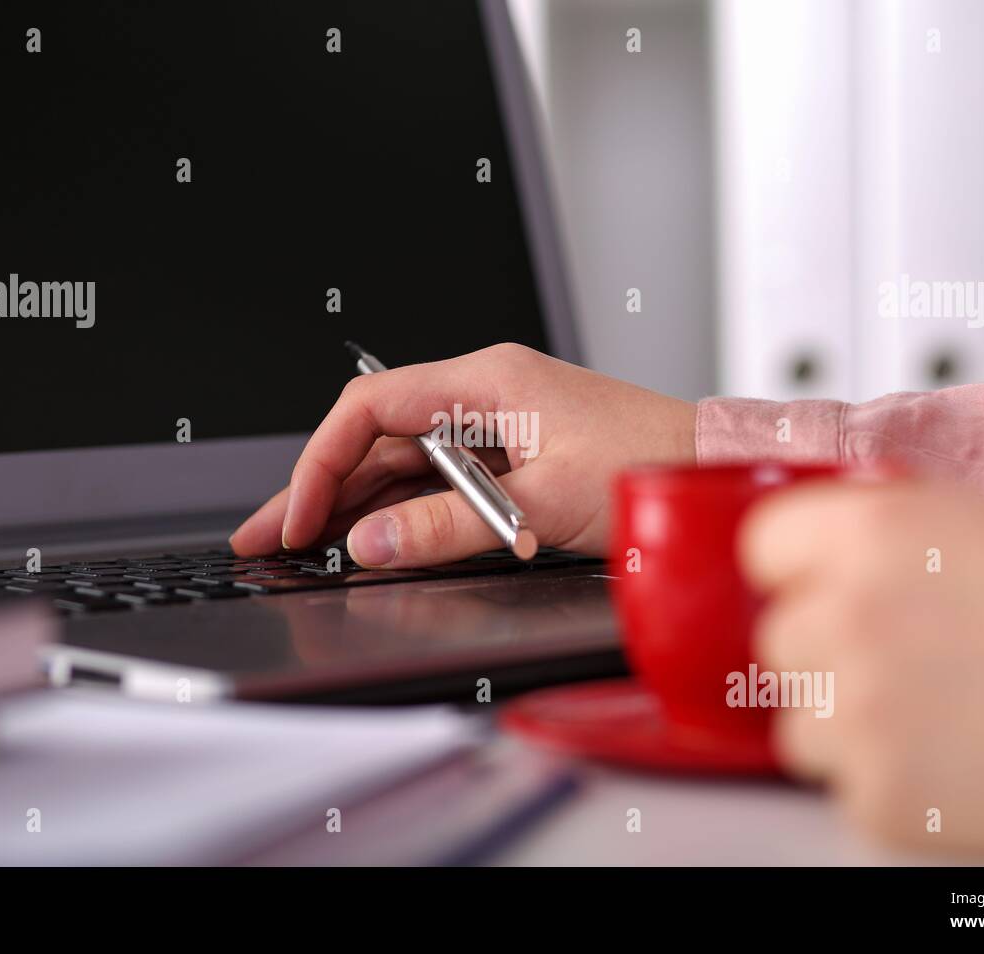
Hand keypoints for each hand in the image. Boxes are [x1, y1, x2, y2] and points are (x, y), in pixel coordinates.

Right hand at [230, 344, 696, 566]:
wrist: (715, 470)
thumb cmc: (651, 463)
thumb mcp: (541, 504)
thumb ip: (449, 525)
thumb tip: (372, 543)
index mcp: (485, 381)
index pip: (371, 408)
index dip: (322, 462)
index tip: (301, 516)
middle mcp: (484, 396)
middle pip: (377, 438)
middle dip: (319, 487)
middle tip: (268, 535)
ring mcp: (498, 427)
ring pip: (404, 462)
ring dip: (354, 502)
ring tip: (301, 543)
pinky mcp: (515, 457)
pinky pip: (441, 480)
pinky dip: (404, 510)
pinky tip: (372, 537)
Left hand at [739, 480, 983, 859]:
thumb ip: (894, 537)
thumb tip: (842, 556)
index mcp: (873, 533)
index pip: (764, 548)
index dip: (800, 570)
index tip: (820, 584)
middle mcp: (850, 616)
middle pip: (779, 641)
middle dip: (830, 651)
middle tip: (905, 658)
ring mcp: (862, 713)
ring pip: (800, 725)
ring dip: (850, 724)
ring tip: (940, 717)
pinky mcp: (887, 798)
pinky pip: (849, 790)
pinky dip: (895, 785)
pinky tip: (965, 763)